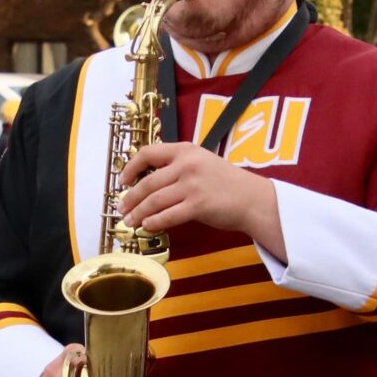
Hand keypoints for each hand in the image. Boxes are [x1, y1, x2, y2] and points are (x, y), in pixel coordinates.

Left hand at [116, 143, 284, 260]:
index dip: (131, 168)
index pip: (148, 153)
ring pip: (155, 200)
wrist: (253, 199)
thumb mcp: (202, 162)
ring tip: (130, 221)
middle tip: (122, 209)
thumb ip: (177, 166)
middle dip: (131, 198)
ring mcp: (192, 185)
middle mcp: (186, 164)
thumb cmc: (227, 183)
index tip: (122, 181)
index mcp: (185, 150)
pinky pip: (168, 215)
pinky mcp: (198, 205)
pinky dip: (154, 222)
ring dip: (139, 213)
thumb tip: (146, 182)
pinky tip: (147, 226)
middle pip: (147, 182)